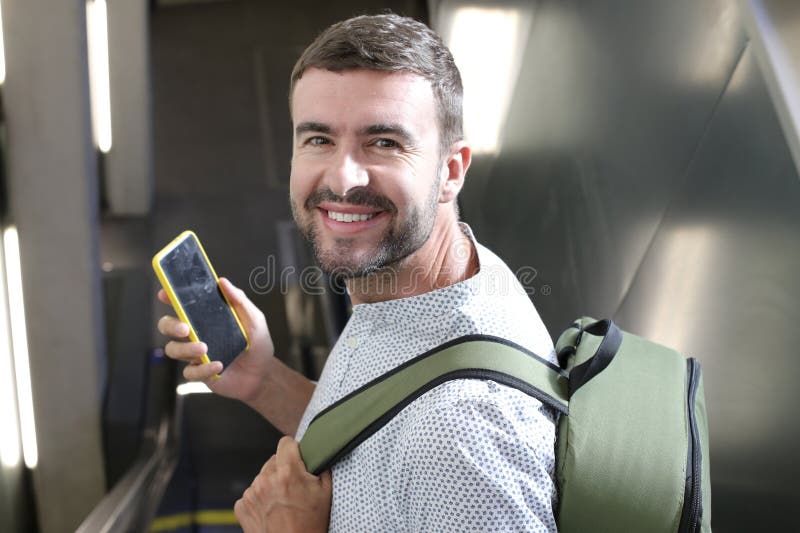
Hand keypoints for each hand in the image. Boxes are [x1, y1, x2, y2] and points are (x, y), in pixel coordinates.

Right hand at [157, 277, 273, 403]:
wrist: (264, 374)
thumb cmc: (257, 344)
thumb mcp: (254, 320)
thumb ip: (239, 301)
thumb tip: (222, 281)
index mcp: (206, 318)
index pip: (182, 304)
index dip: (170, 297)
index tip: (165, 293)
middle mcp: (196, 334)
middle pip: (167, 326)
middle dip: (171, 325)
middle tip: (185, 328)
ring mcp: (196, 354)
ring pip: (173, 349)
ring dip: (185, 348)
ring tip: (205, 348)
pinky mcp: (200, 373)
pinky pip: (190, 372)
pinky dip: (203, 369)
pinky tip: (218, 365)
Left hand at [235, 436, 331, 532]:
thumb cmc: (311, 524)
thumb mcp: (326, 491)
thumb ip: (321, 465)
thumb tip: (317, 452)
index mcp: (287, 473)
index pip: (286, 443)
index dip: (294, 449)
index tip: (297, 458)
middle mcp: (266, 480)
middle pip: (273, 460)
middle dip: (283, 469)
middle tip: (293, 487)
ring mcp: (251, 494)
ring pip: (262, 476)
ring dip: (271, 484)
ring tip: (282, 502)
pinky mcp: (242, 506)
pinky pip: (252, 492)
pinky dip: (260, 498)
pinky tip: (271, 510)